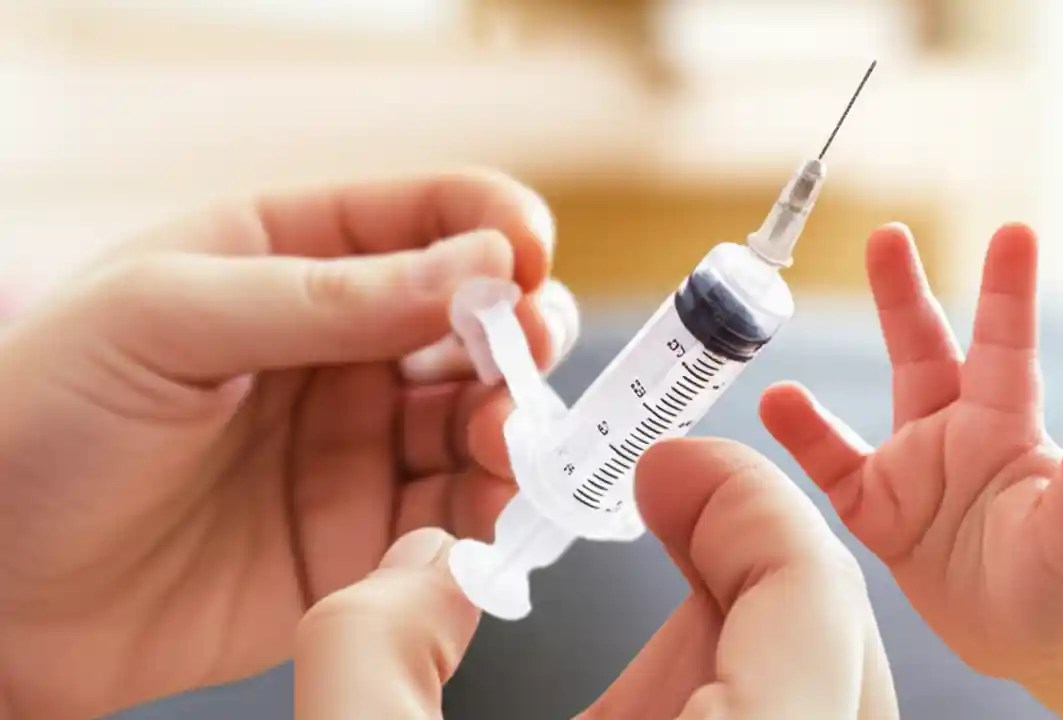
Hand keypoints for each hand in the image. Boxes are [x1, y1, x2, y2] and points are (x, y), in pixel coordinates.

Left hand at [0, 172, 576, 718]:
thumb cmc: (35, 423)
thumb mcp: (164, 320)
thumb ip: (327, 296)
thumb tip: (479, 268)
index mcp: (285, 259)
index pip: (421, 218)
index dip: (490, 227)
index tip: (525, 259)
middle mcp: (334, 348)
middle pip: (472, 321)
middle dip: (520, 330)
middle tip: (527, 352)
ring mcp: (350, 444)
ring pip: (477, 417)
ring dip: (513, 422)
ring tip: (504, 443)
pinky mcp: (358, 537)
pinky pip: (453, 514)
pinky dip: (490, 508)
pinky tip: (488, 506)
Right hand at [294, 438, 896, 719]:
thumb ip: (370, 638)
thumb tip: (429, 555)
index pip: (811, 594)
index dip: (744, 497)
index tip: (661, 464)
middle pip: (841, 634)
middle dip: (759, 536)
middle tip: (672, 492)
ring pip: (833, 685)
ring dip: (761, 599)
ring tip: (676, 551)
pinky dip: (754, 667)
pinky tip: (681, 658)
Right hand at [760, 223, 1062, 680]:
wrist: (1028, 636)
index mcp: (1010, 428)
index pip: (1007, 348)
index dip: (1008, 291)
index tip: (1015, 231)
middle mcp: (958, 431)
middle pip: (926, 348)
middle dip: (905, 292)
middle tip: (888, 232)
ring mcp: (913, 466)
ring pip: (877, 393)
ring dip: (841, 365)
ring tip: (801, 307)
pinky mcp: (877, 508)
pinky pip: (832, 466)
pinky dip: (804, 437)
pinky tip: (777, 404)